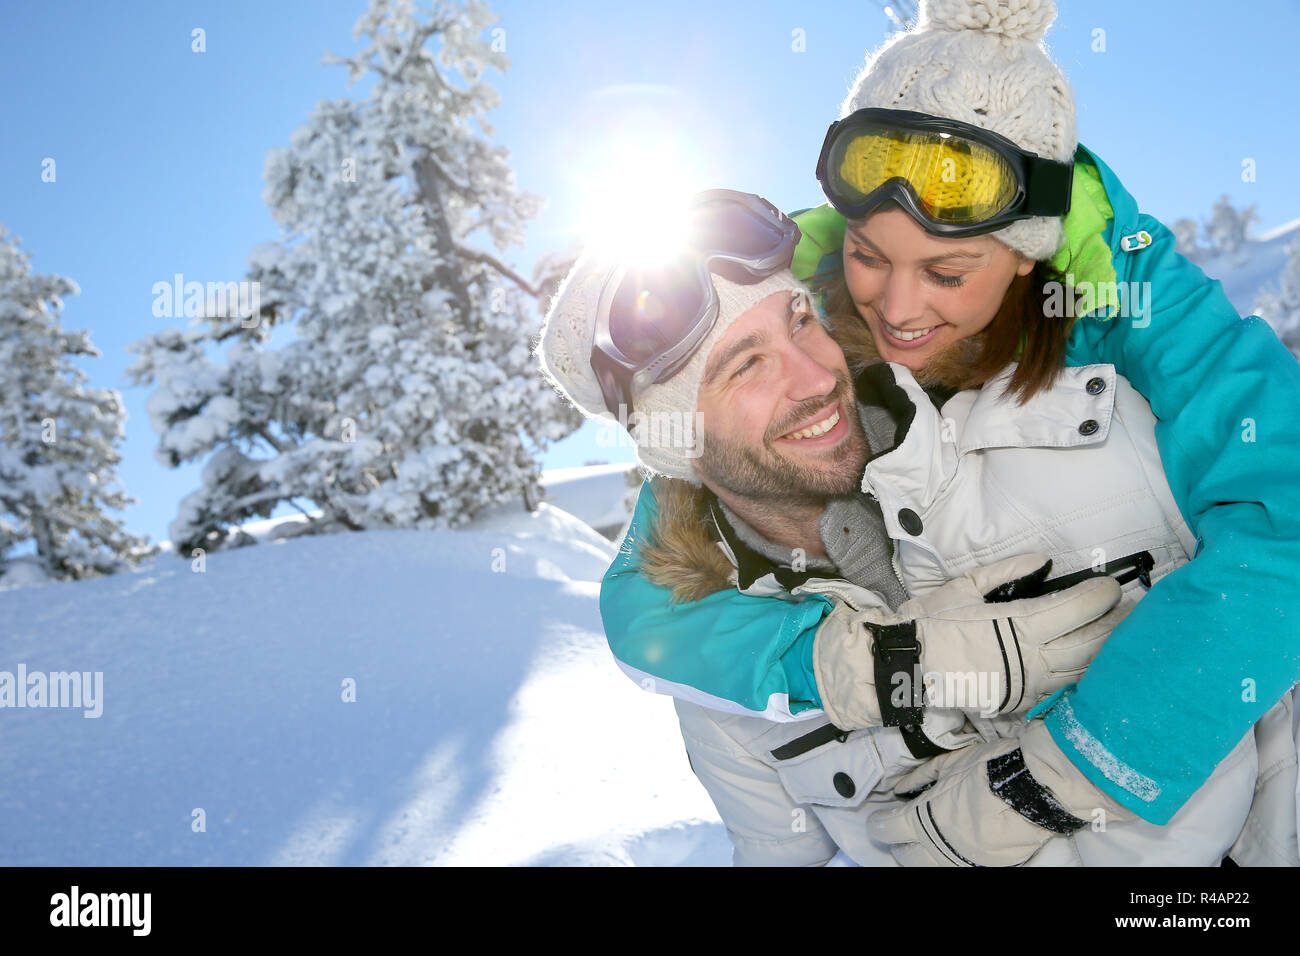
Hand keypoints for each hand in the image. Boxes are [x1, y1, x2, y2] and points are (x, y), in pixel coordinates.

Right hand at [813, 553, 1120, 730]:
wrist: (907, 669)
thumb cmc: (931, 623)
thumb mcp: (964, 586)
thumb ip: (1008, 571)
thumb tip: (1044, 560)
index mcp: (1018, 624)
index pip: (1076, 609)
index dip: (1099, 596)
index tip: (1111, 586)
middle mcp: (1032, 657)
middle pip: (1090, 642)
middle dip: (1117, 625)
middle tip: (1135, 611)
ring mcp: (1030, 684)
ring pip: (1084, 670)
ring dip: (1108, 653)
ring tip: (1126, 637)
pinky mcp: (1023, 702)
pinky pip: (1064, 689)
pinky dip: (1085, 676)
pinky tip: (1097, 666)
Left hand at [867, 719, 1134, 866]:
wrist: (1039, 788)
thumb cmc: (991, 768)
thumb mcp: (950, 765)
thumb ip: (920, 778)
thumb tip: (898, 787)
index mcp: (923, 819)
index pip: (887, 830)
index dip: (880, 824)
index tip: (879, 818)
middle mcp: (938, 846)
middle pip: (904, 856)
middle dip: (899, 843)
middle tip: (902, 828)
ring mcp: (962, 861)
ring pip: (929, 867)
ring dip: (922, 855)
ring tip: (926, 840)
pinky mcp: (986, 867)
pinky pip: (957, 867)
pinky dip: (948, 859)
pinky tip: (951, 845)